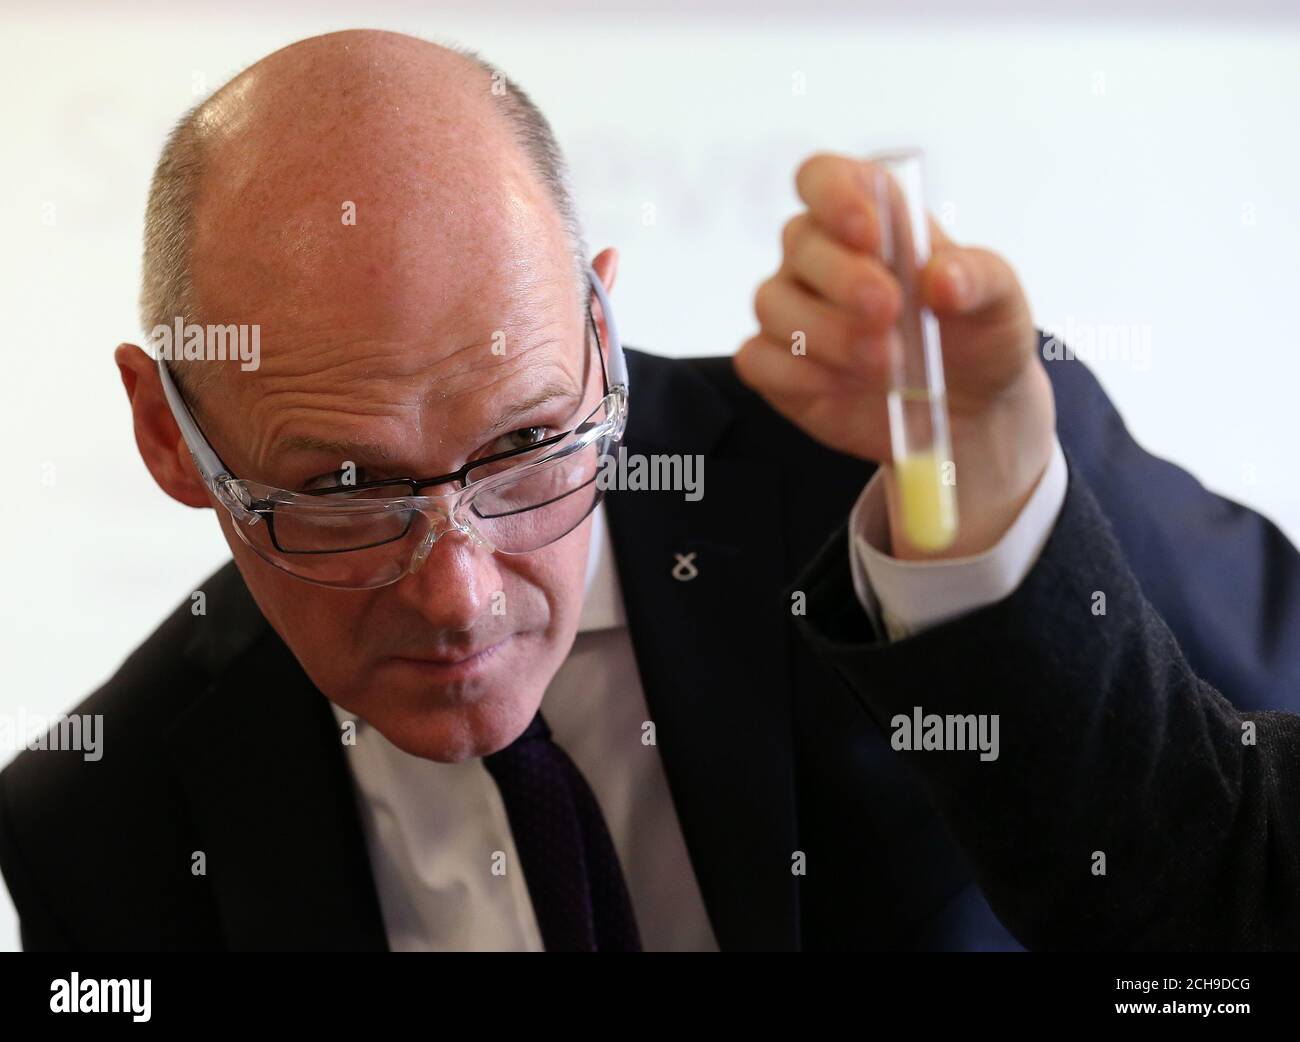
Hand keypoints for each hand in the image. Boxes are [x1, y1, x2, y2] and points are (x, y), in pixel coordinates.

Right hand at [734, 152, 1055, 559]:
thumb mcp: (1000, 300)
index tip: (870, 232)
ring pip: (773, 303)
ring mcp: (793, 312)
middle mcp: (820, 257)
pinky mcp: (779, 367)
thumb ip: (975, 279)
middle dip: (843, 278)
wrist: (973, 411)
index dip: (834, 195)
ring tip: (885, 362)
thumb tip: (939, 278)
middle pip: (797, 242)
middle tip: (890, 311)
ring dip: (827, 332)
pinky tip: (847, 385)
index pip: (823, 177)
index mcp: (869, 217)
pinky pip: (759, 359)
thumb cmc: (978, 336)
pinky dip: (800, 373)